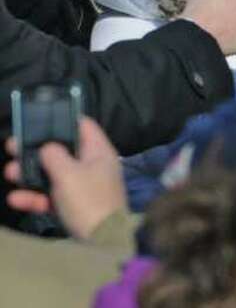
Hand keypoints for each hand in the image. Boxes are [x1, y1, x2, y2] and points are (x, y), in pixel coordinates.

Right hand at [4, 117, 125, 239]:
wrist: (101, 242)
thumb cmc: (89, 200)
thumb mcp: (70, 174)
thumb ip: (55, 155)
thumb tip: (48, 146)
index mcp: (99, 152)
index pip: (84, 126)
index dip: (63, 119)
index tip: (40, 118)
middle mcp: (92, 166)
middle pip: (62, 151)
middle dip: (36, 149)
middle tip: (12, 145)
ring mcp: (82, 186)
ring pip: (53, 174)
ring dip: (30, 173)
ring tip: (9, 171)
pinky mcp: (73, 206)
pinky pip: (51, 196)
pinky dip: (35, 197)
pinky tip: (16, 198)